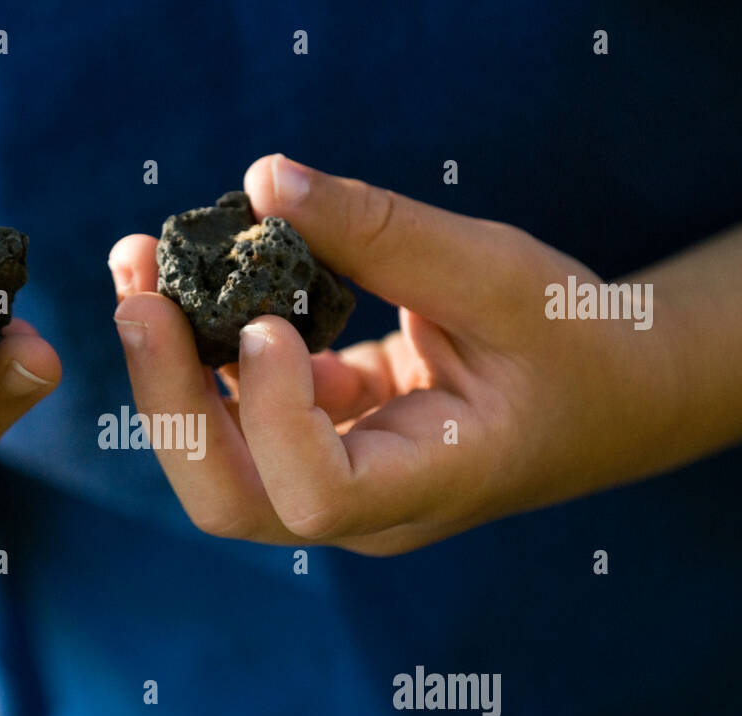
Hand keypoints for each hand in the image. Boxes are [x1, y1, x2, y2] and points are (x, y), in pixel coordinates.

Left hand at [108, 154, 687, 554]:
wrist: (604, 391)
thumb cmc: (574, 340)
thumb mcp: (499, 272)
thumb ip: (383, 233)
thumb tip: (259, 182)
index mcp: (432, 481)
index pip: (318, 497)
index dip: (271, 417)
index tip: (266, 325)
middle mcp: (366, 507)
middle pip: (231, 498)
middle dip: (169, 399)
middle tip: (139, 294)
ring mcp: (334, 484)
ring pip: (215, 464)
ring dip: (164, 370)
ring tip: (137, 265)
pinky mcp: (316, 443)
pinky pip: (234, 414)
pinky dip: (200, 351)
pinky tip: (183, 281)